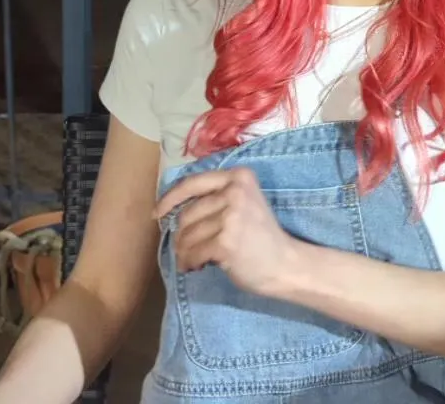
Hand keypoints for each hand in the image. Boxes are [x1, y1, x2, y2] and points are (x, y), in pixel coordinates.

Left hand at [153, 167, 302, 296]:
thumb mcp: (244, 204)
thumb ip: (216, 199)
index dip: (170, 198)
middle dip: (182, 236)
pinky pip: (192, 253)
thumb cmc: (262, 237)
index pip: (192, 182)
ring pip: (186, 236)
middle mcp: (235, 192)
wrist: (286, 265)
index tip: (157, 213)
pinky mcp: (225, 242)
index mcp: (239, 177)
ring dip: (184, 252)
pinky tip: (197, 267)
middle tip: (189, 250)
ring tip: (194, 260)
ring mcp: (231, 217)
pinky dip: (189, 263)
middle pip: (187, 214)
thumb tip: (171, 211)